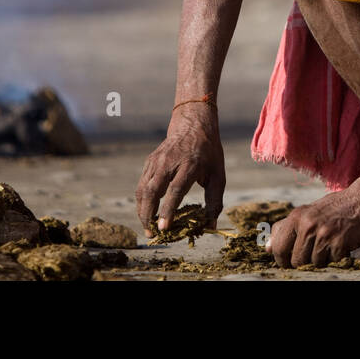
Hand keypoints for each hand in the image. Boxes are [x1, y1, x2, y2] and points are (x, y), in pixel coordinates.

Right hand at [135, 106, 223, 235]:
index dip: (168, 210)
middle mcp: (170, 162)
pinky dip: (142, 200)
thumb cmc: (208, 153)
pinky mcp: (150, 161)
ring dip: (142, 210)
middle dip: (148, 214)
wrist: (194, 125)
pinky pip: (142, 184)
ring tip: (148, 227)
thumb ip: (214, 200)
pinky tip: (147, 212)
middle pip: (153, 190)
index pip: (175, 190)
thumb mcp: (218, 174)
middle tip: (151, 234)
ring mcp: (157, 160)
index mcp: (190, 164)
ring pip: (143, 188)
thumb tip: (211, 225)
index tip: (164, 228)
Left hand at [269, 187, 359, 266]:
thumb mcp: (307, 212)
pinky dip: (337, 257)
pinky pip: (332, 262)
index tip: (290, 260)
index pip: (279, 248)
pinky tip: (342, 243)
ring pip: (314, 263)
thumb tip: (267, 247)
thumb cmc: (335, 208)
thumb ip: (286, 228)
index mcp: (297, 217)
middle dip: (305, 261)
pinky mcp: (339, 243)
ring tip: (331, 243)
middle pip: (296, 261)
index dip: (283, 259)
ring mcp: (324, 235)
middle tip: (316, 251)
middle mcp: (308, 225)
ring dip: (323, 259)